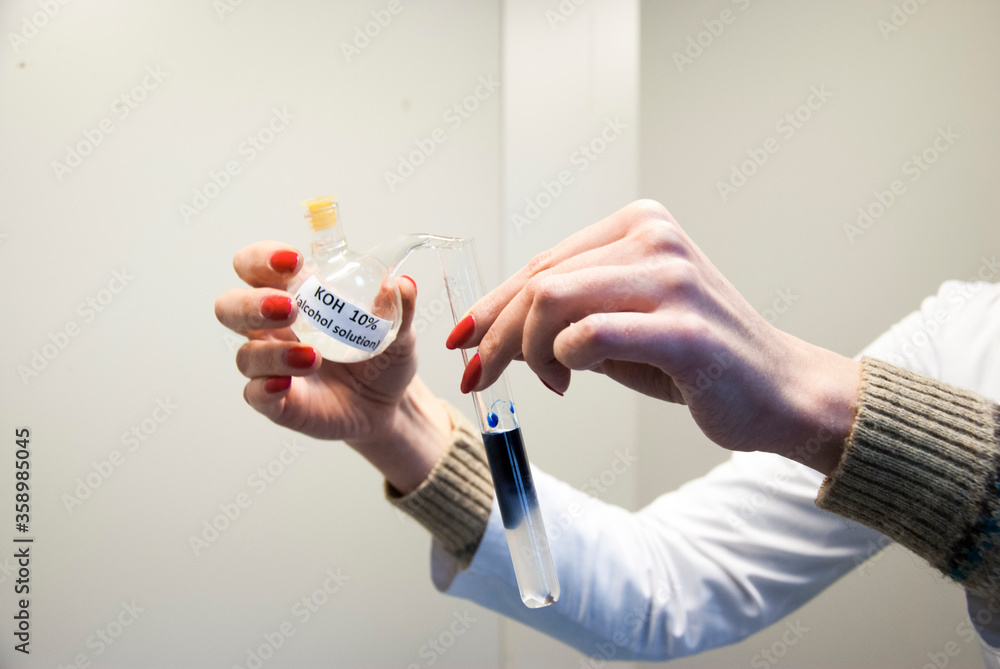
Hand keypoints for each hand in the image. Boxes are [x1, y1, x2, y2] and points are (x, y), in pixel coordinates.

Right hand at [214, 241, 449, 491]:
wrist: (390, 404)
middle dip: (252, 303)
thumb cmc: (382, 355)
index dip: (263, 258)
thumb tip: (402, 284)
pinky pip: (254, 394)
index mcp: (294, 295)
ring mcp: (272, 365)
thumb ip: (399, 306)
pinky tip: (285, 384)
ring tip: (312, 356)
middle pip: (231, 306)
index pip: (256, 266)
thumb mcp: (399, 330)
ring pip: (246, 354)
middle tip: (290, 308)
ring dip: (274, 352)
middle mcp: (273, 328)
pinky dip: (265, 388)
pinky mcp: (277, 400)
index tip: (293, 260)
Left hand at [448, 200, 859, 473]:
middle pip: (539, 280)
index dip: (493, 305)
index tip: (463, 339)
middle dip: (497, 334)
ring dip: (528, 349)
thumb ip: (568, 313)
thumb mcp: (624, 322)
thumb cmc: (697, 359)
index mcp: (640, 226)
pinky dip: (563, 362)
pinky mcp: (684, 328)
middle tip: (482, 373)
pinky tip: (571, 380)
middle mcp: (654, 239)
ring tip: (547, 380)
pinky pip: (590, 336)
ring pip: (552, 300)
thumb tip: (495, 328)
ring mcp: (672, 279)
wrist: (780, 391)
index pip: (543, 262)